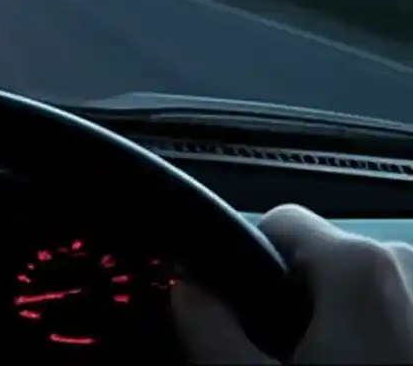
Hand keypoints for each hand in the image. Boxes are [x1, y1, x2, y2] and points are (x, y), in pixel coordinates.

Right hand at [172, 204, 412, 363]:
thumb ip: (205, 324)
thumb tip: (187, 290)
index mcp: (358, 263)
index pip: (276, 223)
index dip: (241, 267)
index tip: (235, 318)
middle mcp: (406, 263)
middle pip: (318, 261)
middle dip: (289, 303)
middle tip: (277, 360)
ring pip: (356, 292)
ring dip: (334, 325)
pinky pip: (393, 313)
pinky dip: (370, 338)